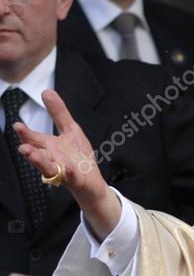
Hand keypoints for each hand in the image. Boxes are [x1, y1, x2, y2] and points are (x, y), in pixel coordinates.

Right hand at [15, 90, 120, 240]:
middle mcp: (53, 160)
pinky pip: (71, 178)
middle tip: (24, 146)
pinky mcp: (77, 181)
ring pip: (50, 168)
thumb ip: (58, 113)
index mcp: (50, 148)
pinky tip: (68, 169)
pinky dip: (69, 174)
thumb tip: (46, 91)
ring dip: (41, 163)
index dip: (26, 134)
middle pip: (39, 155)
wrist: (92, 183)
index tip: (17, 126)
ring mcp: (64, 172)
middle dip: (31, 151)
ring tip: (34, 156)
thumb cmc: (78, 158)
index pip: (35, 139)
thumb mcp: (70, 130)